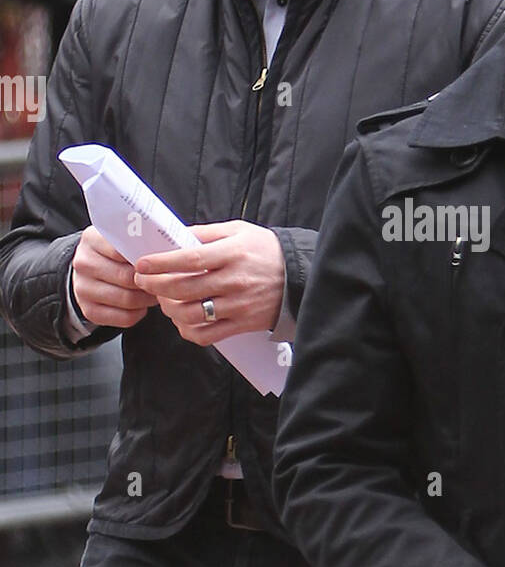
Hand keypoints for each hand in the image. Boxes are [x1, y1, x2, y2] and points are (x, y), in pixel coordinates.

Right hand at [71, 226, 157, 327]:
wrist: (91, 270)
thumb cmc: (116, 253)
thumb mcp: (122, 237)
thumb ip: (139, 239)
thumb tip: (167, 250)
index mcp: (92, 239)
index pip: (122, 249)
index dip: (145, 258)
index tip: (160, 261)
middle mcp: (84, 263)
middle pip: (127, 277)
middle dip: (149, 281)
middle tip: (163, 280)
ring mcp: (83, 288)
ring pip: (127, 299)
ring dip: (146, 299)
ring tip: (154, 292)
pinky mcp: (89, 310)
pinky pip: (124, 318)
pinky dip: (138, 313)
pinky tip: (141, 305)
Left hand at [132, 221, 284, 344]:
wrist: (300, 276)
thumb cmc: (266, 250)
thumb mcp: (238, 230)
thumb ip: (205, 233)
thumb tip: (174, 237)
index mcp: (232, 254)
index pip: (190, 260)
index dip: (161, 263)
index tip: (142, 264)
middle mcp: (234, 281)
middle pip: (184, 289)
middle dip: (155, 286)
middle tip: (143, 281)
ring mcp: (238, 305)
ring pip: (191, 314)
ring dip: (169, 309)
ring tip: (164, 300)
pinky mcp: (242, 324)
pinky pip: (206, 335)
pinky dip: (187, 330)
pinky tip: (182, 319)